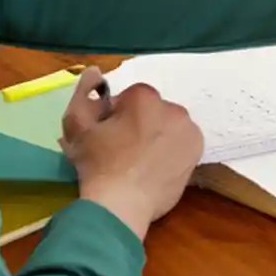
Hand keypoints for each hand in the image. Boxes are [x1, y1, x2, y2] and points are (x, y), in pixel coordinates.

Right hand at [59, 67, 203, 238]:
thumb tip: (95, 71)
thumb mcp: (77, 126)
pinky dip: (170, 151)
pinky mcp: (197, 153)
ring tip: (138, 161)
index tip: (107, 135)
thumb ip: (85, 92)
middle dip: (139, 124)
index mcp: (146, 97)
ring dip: (156, 136)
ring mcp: (190, 131)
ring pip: (168, 127)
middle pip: (152, 111)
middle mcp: (174, 108)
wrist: (121, 204)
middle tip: (122, 150)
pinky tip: (154, 168)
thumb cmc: (96, 163)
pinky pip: (180, 144)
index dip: (115, 116)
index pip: (130, 99)